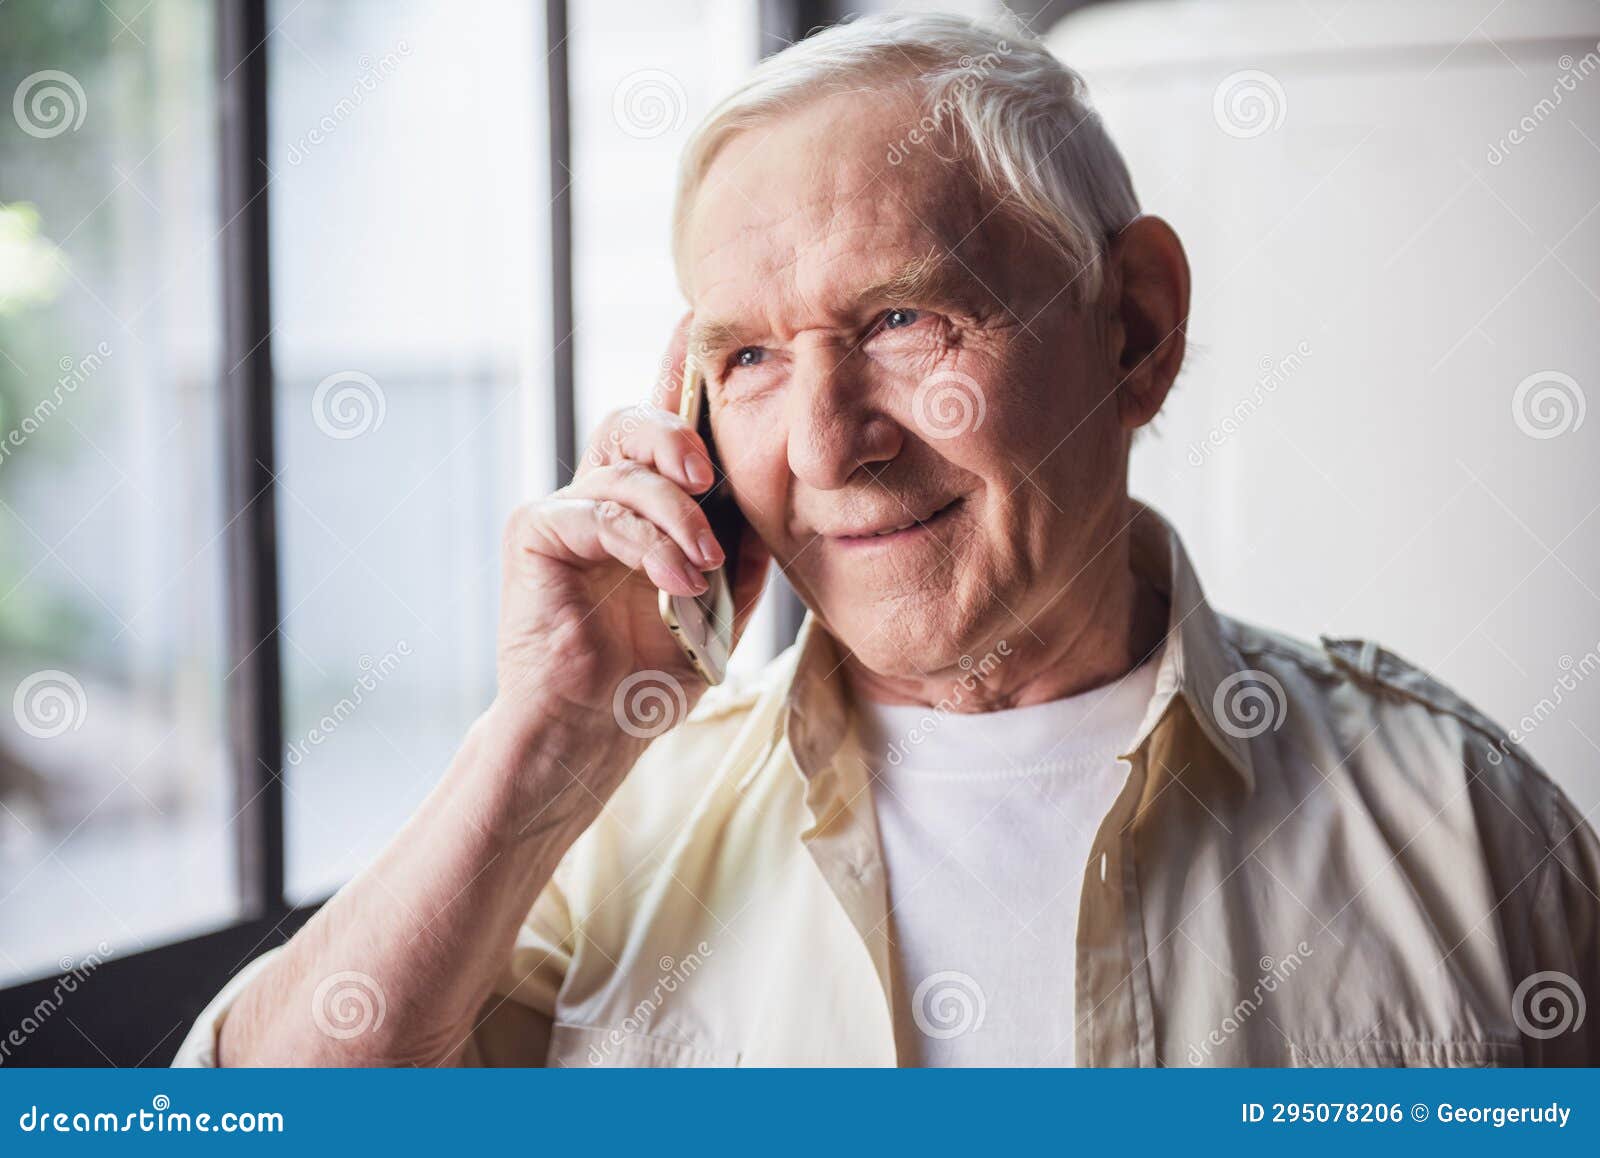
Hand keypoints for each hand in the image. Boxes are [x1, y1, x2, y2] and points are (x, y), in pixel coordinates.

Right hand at [489, 316, 769, 763]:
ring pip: (622, 466)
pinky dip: (645, 544)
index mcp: (644, 506)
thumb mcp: (717, 607)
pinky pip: (598, 510)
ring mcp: (565, 511)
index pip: (665, 426)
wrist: (592, 730)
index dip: (678, 371)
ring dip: (675, 513)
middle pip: (631, 420)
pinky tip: (675, 582)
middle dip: (676, 431)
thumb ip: (740, 552)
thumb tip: (773, 500)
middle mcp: (601, 497)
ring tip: (701, 567)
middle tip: (708, 474)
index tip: (696, 321)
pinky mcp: (537, 532)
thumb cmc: (648, 673)